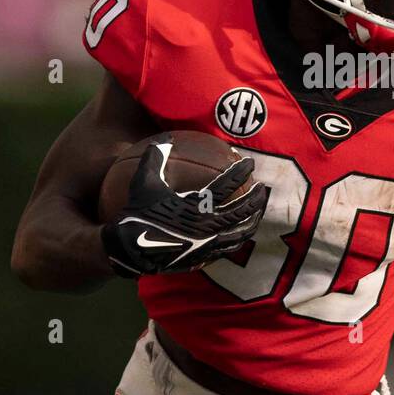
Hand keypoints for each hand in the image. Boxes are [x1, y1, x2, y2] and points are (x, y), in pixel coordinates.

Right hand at [101, 145, 266, 276]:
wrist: (131, 249)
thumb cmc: (138, 212)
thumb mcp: (144, 181)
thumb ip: (155, 158)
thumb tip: (163, 138)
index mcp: (196, 204)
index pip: (227, 184)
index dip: (241, 172)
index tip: (250, 163)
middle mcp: (207, 224)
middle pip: (241, 210)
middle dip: (255, 198)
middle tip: (262, 188)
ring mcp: (207, 243)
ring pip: (239, 231)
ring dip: (252, 220)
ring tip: (258, 212)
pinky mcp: (204, 256)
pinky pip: (228, 248)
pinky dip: (238, 239)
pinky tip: (241, 235)